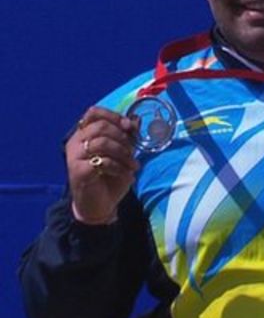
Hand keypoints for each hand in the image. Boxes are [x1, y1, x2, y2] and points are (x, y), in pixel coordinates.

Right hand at [66, 106, 139, 223]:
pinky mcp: (78, 171)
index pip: (94, 113)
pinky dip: (119, 167)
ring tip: (132, 165)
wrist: (100, 204)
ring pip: (102, 142)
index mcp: (84, 134)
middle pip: (100, 127)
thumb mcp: (122, 153)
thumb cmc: (110, 176)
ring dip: (123, 153)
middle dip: (122, 138)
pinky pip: (102, 161)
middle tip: (132, 152)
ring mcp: (74, 156)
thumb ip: (126, 136)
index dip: (114, 116)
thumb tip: (135, 119)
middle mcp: (75, 142)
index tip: (129, 127)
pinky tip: (126, 174)